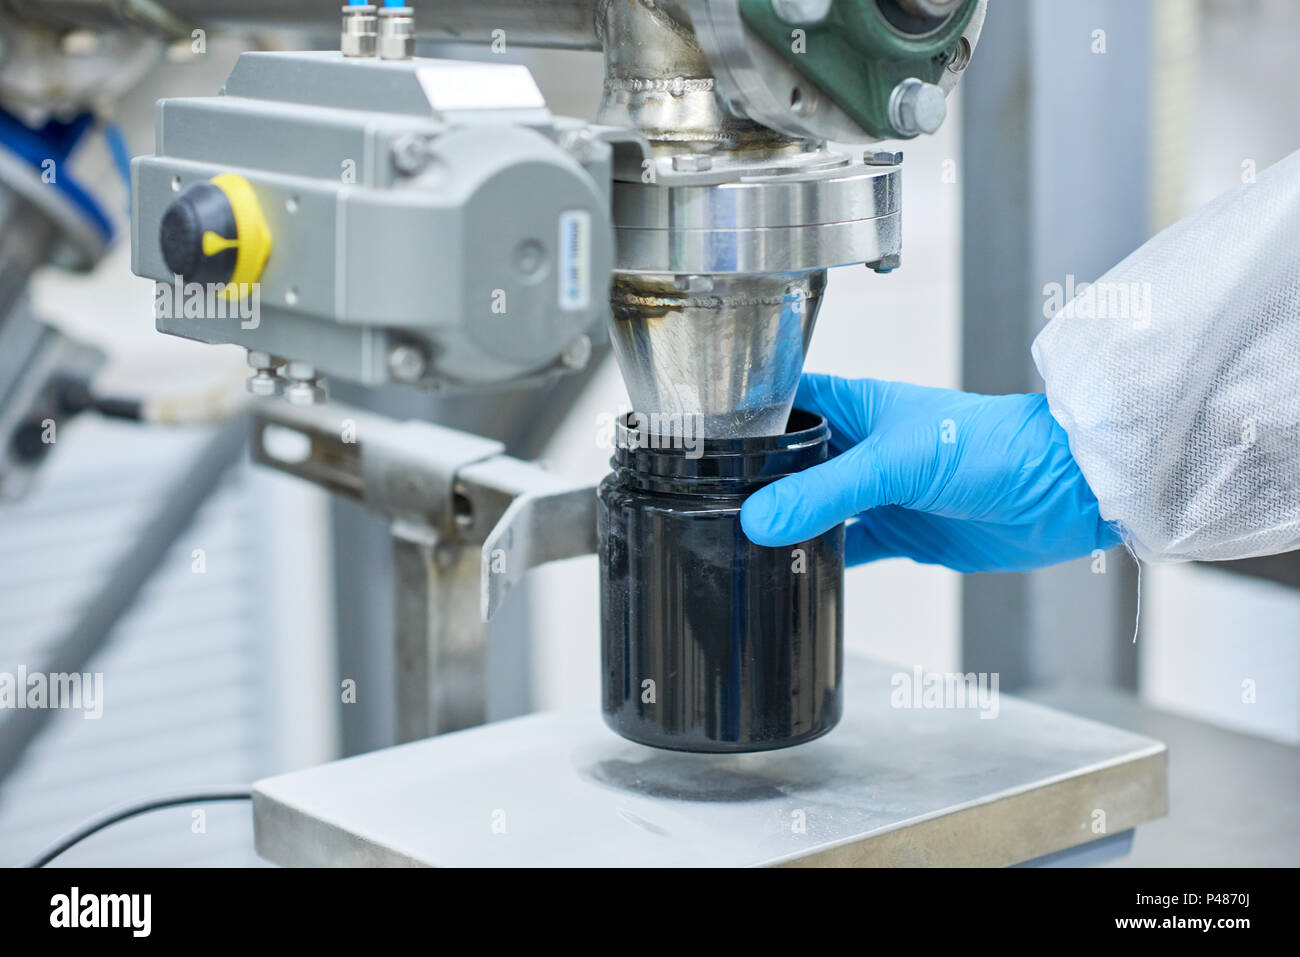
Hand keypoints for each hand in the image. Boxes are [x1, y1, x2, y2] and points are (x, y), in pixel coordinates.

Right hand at [740, 374, 1121, 571]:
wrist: (1064, 491)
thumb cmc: (993, 446)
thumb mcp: (898, 464)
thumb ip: (827, 493)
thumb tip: (760, 521)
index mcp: (857, 407)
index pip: (786, 403)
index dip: (745, 417)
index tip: (697, 442)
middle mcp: (863, 447)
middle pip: (792, 462)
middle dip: (754, 480)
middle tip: (702, 503)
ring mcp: (880, 492)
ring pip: (814, 508)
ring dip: (785, 524)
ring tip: (733, 540)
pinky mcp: (902, 533)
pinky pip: (848, 548)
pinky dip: (822, 562)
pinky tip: (790, 574)